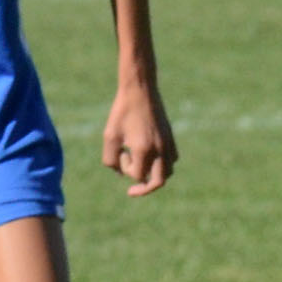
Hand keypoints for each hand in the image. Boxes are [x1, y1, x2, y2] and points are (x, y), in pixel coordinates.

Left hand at [104, 82, 178, 196]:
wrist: (140, 91)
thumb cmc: (122, 112)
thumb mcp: (109, 136)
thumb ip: (110, 160)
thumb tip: (121, 173)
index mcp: (144, 149)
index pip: (137, 175)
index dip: (125, 168)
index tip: (121, 152)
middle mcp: (160, 150)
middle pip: (158, 182)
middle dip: (144, 188)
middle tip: (133, 191)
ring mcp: (168, 144)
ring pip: (167, 172)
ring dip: (154, 176)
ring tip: (142, 171)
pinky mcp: (171, 138)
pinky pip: (171, 160)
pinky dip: (162, 165)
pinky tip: (151, 158)